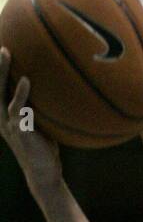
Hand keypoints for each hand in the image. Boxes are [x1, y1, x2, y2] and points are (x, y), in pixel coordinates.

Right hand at [0, 47, 63, 201]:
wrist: (45, 174)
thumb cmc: (46, 149)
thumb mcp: (43, 125)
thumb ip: (43, 108)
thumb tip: (60, 89)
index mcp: (6, 113)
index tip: (1, 47)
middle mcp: (2, 116)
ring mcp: (9, 123)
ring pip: (0, 92)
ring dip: (1, 71)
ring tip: (6, 52)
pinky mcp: (19, 131)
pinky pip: (18, 108)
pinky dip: (21, 93)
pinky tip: (26, 80)